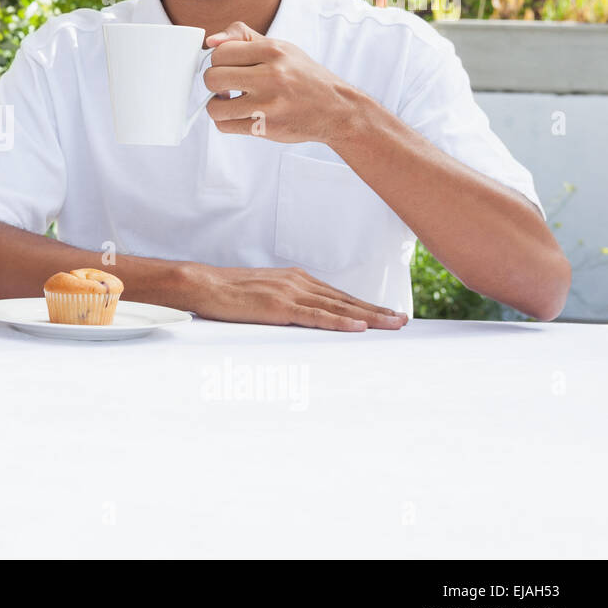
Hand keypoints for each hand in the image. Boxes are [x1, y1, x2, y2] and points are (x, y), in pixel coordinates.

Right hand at [184, 262, 408, 331]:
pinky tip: (359, 328)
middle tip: (403, 321)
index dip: (365, 305)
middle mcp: (298, 282)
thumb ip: (285, 300)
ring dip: (370, 317)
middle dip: (377, 310)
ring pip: (338, 307)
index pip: (338, 294)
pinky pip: (316, 316)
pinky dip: (340, 322)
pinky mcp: (280, 307)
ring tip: (394, 324)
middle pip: (345, 299)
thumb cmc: (228, 292)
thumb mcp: (263, 292)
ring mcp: (290, 293)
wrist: (203, 284)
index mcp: (295, 279)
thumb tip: (300, 314)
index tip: (388, 313)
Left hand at [203, 22, 360, 144]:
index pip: (220, 52)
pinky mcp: (266, 127)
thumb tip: (211, 41)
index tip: (227, 67)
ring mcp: (268, 104)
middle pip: (212, 78)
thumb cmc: (304, 76)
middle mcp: (271, 76)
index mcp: (273, 51)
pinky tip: (239, 115)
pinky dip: (226, 121)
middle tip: (226, 86)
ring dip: (218, 105)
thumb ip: (244, 38)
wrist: (336, 108)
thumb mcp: (280, 47)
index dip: (218, 61)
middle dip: (214, 83)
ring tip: (230, 102)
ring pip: (215, 107)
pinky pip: (225, 126)